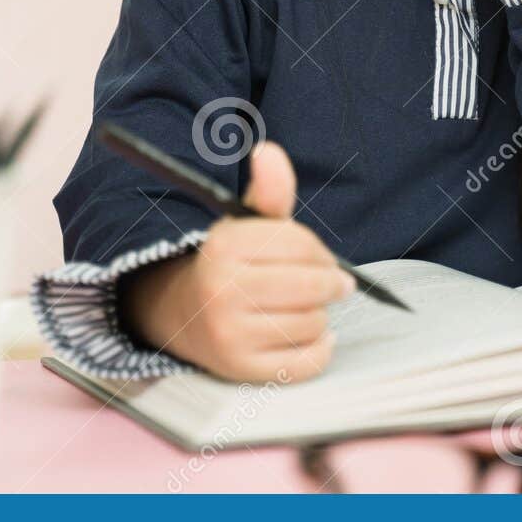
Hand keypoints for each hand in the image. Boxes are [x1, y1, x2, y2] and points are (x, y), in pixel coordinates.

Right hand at [120, 140, 353, 382]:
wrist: (186, 314)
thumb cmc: (232, 265)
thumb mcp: (246, 225)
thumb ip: (269, 190)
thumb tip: (269, 151)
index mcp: (223, 247)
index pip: (300, 245)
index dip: (320, 250)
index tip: (321, 256)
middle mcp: (220, 291)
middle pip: (312, 287)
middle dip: (330, 283)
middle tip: (335, 283)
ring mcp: (230, 335)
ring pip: (313, 323)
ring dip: (319, 314)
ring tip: (305, 307)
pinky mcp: (243, 370)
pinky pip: (308, 362)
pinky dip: (320, 348)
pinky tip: (310, 334)